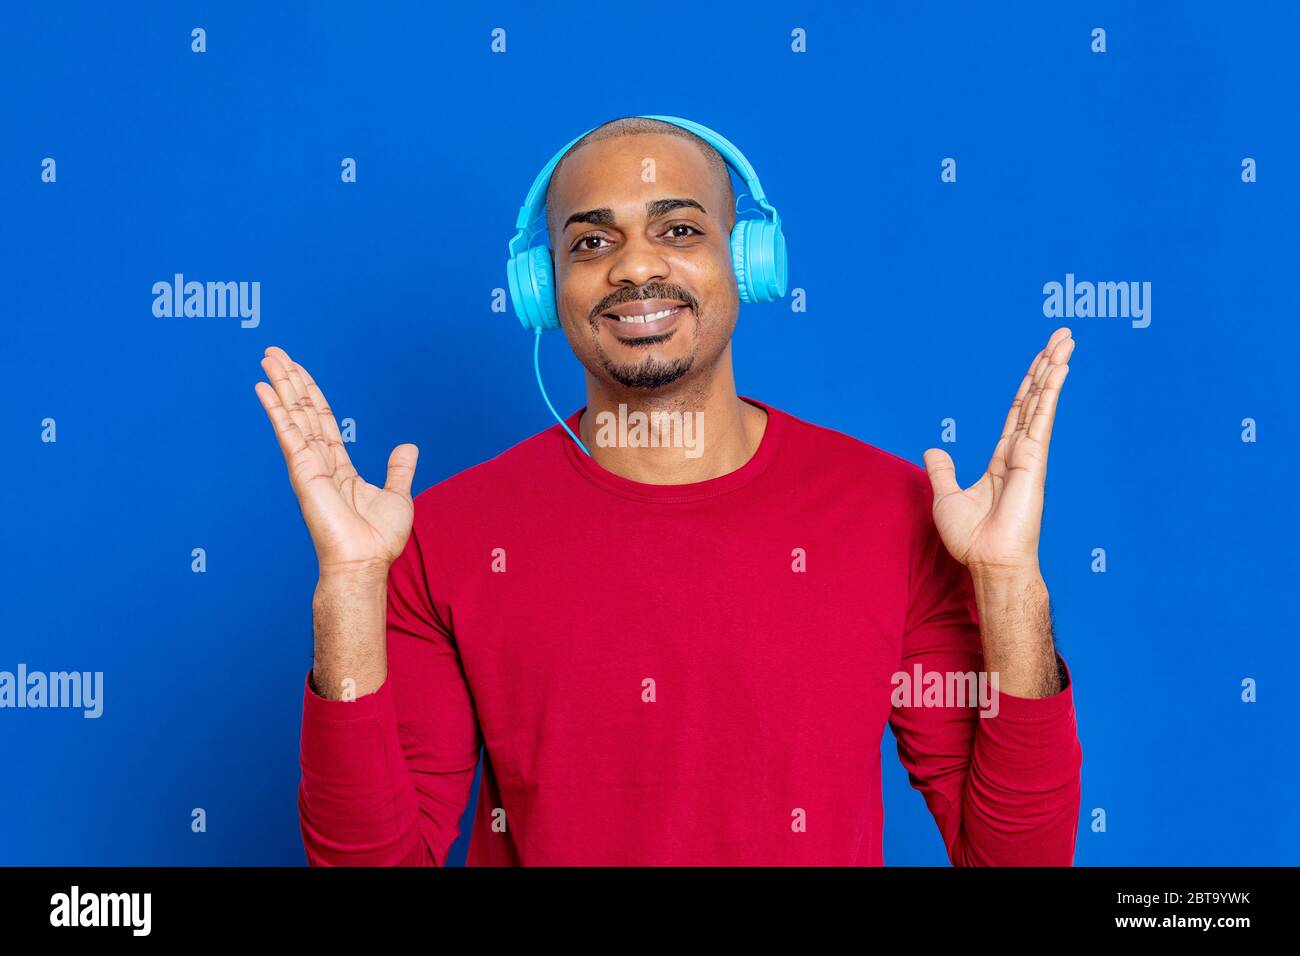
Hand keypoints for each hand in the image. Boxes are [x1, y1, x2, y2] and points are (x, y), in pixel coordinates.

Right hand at [254, 346, 418, 578]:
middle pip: (302, 411)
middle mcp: (319, 462)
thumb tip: (408, 447)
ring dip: (280, 385)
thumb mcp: (397, 496)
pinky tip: (264, 389)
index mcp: (338, 466)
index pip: (321, 421)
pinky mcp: (303, 472)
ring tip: (268, 358)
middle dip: (289, 380)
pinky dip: (276, 410)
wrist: (365, 562)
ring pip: (293, 416)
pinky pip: (288, 434)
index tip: (298, 369)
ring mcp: (308, 466)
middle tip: (273, 352)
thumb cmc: (377, 540)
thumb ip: (398, 470)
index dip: (310, 393)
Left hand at [922, 328, 1074, 576]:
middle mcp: (1021, 452)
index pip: (1018, 412)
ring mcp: (1031, 454)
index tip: (1041, 360)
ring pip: (1042, 401)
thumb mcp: (946, 497)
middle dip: (1048, 366)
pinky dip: (1050, 391)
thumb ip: (943, 471)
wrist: (987, 561)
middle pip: (1036, 398)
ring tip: (1066, 339)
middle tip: (1062, 336)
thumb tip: (932, 450)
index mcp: (1003, 459)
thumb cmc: (972, 539)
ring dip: (1054, 368)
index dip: (1028, 385)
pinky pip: (1042, 417)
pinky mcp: (1034, 459)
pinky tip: (1059, 367)